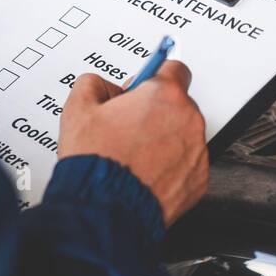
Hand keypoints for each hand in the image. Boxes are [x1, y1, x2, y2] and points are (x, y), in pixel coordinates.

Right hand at [56, 62, 208, 225]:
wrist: (106, 207)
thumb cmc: (96, 161)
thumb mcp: (78, 109)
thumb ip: (92, 84)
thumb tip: (101, 86)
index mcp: (163, 95)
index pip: (174, 68)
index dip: (153, 78)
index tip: (144, 88)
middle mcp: (188, 120)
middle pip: (177, 105)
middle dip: (155, 113)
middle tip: (128, 128)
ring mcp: (197, 152)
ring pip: (182, 136)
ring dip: (163, 141)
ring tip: (133, 156)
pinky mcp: (198, 181)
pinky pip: (186, 166)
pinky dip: (170, 168)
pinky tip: (143, 174)